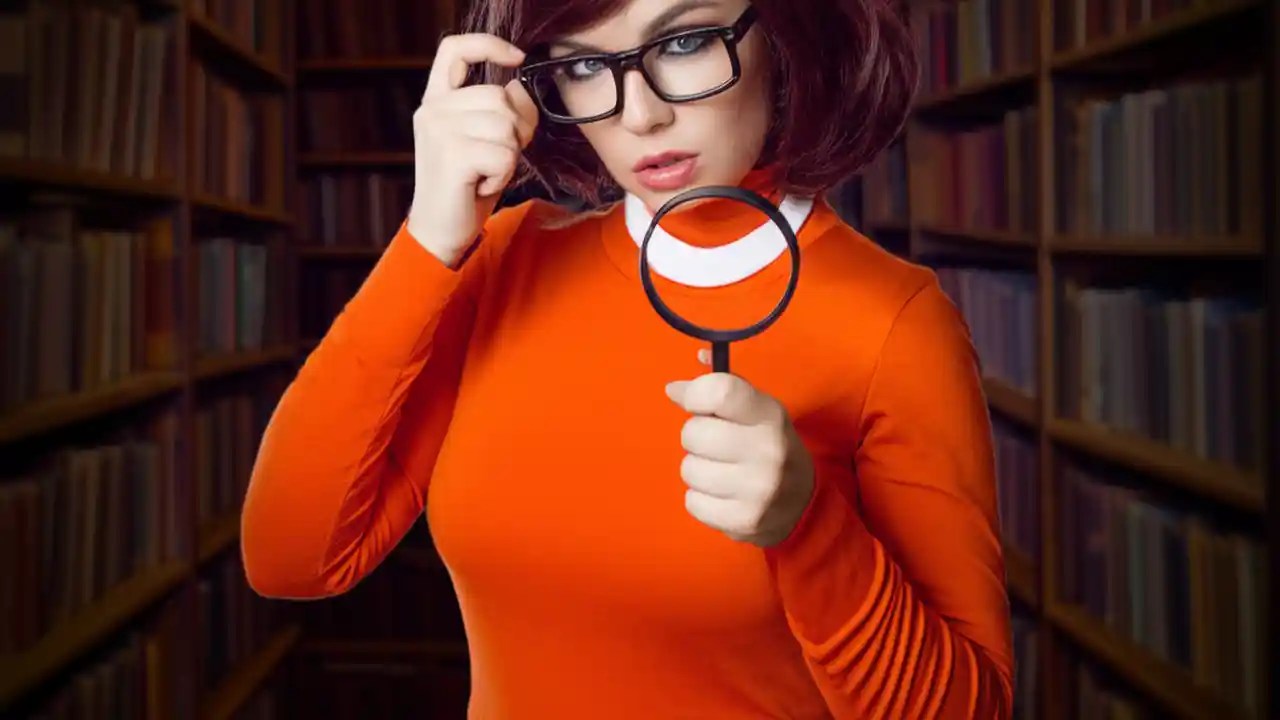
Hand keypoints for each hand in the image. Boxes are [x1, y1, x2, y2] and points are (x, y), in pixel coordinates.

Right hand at [406, 33, 539, 266]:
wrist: (440, 232)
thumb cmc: (467, 187)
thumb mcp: (489, 141)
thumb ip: (504, 111)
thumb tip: (520, 89)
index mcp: (436, 100)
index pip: (455, 50)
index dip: (489, 45)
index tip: (516, 58)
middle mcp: (432, 110)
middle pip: (499, 96)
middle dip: (513, 129)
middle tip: (494, 159)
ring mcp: (439, 131)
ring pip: (506, 126)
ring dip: (508, 156)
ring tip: (484, 173)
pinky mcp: (452, 155)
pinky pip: (505, 154)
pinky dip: (503, 175)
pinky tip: (481, 185)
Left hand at [664, 349, 814, 547]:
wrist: (803, 500)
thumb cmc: (766, 445)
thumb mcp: (755, 410)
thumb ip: (717, 391)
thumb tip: (673, 389)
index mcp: (769, 415)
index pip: (720, 392)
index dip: (696, 394)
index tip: (694, 403)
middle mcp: (767, 450)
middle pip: (693, 434)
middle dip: (696, 437)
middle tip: (716, 444)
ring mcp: (758, 489)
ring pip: (689, 469)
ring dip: (698, 470)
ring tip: (722, 471)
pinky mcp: (745, 520)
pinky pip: (692, 502)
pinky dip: (701, 499)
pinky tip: (723, 494)